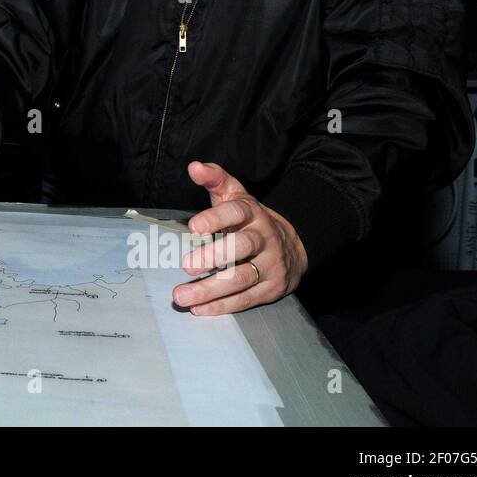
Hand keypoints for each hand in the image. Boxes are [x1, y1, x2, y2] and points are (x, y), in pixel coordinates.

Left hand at [173, 161, 308, 315]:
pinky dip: (222, 306)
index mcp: (252, 213)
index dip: (215, 218)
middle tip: (187, 265)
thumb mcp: (235, 195)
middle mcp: (263, 239)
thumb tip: (194, 167)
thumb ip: (214, 179)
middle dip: (214, 256)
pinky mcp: (271, 289)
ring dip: (210, 290)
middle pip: (242, 246)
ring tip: (183, 296)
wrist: (294, 246)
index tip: (193, 227)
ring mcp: (270, 265)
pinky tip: (200, 309)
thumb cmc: (251, 220)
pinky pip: (246, 299)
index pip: (236, 212)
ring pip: (241, 278)